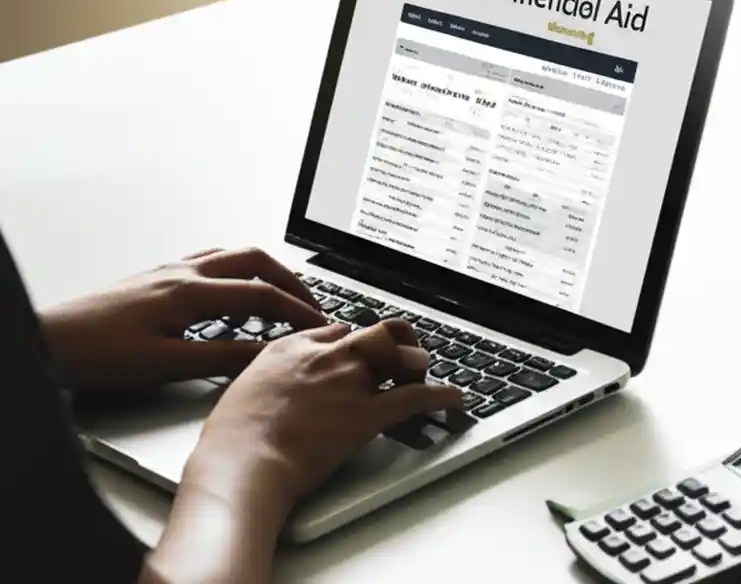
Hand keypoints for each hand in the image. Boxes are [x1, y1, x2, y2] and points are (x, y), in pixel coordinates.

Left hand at [39, 247, 325, 389]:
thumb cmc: (96, 354)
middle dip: (290, 281)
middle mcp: (182, 272)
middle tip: (311, 305)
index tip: (320, 326)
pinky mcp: (154, 279)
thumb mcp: (166, 365)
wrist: (47, 340)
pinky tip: (231, 295)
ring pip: (231, 256)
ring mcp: (167, 271)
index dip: (297, 311)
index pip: (261, 294)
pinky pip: (208, 263)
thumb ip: (222, 356)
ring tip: (281, 297)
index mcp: (190, 291)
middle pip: (254, 260)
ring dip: (263, 273)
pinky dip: (234, 274)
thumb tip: (267, 353)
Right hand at [145, 321, 460, 583]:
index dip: (352, 341)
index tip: (358, 352)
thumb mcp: (242, 390)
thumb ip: (269, 377)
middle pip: (375, 332)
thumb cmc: (232, 440)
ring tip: (424, 373)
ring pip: (400, 356)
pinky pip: (417, 396)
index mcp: (291, 346)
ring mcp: (350, 382)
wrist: (241, 464)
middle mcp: (326, 355)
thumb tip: (280, 382)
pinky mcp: (368, 413)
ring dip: (417, 364)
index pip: (336, 328)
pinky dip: (442, 395)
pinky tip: (455, 398)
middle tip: (404, 352)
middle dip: (395, 339)